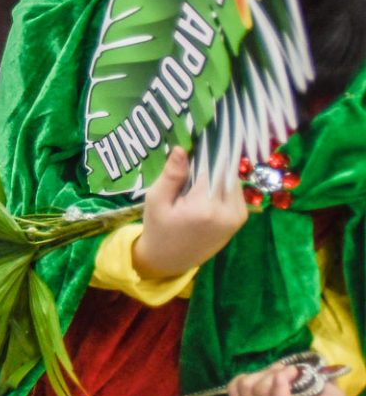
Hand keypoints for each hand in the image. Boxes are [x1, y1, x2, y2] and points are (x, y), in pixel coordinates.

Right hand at [132, 148, 248, 280]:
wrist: (170, 260)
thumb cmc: (159, 229)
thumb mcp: (156, 200)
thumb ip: (172, 175)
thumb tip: (182, 149)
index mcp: (204, 207)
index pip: (212, 166)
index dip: (206, 149)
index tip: (199, 135)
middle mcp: (228, 211)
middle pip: (225, 171)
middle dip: (212, 160)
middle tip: (194, 152)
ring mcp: (237, 216)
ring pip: (232, 179)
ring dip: (217, 171)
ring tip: (196, 172)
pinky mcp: (240, 218)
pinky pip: (234, 191)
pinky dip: (222, 183)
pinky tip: (204, 186)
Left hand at [228, 362, 346, 395]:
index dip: (281, 385)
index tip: (294, 370)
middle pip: (260, 393)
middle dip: (272, 373)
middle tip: (286, 369)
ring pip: (245, 389)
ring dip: (259, 374)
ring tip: (275, 372)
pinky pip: (232, 391)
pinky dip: (242, 379)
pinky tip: (259, 377)